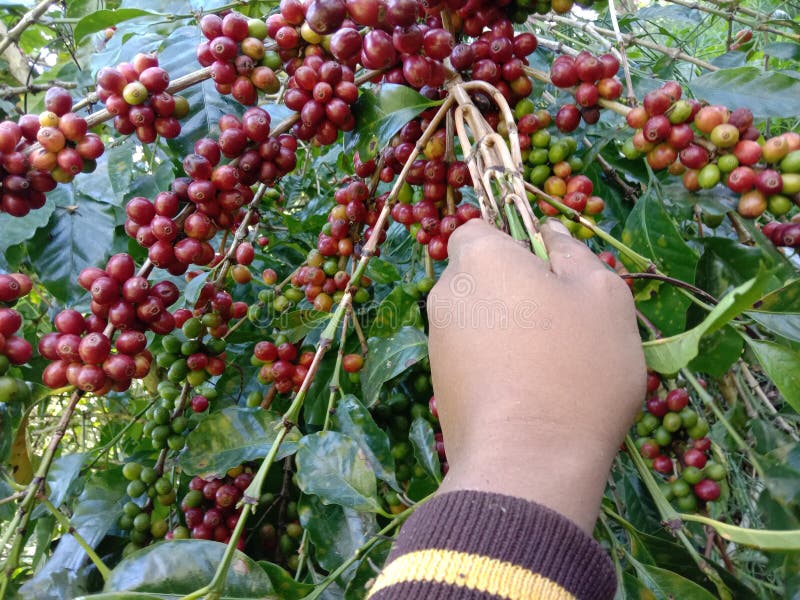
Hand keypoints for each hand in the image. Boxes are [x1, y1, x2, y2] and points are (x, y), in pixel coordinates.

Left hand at [427, 219, 645, 532]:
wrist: (527, 462)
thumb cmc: (575, 366)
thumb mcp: (602, 296)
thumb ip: (573, 253)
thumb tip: (549, 231)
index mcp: (479, 260)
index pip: (480, 229)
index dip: (515, 244)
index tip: (551, 275)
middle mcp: (446, 295)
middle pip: (481, 276)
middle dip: (516, 289)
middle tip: (565, 323)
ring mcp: (437, 343)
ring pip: (479, 319)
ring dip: (510, 330)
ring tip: (553, 366)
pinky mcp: (439, 386)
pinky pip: (473, 357)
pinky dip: (497, 364)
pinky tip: (531, 394)